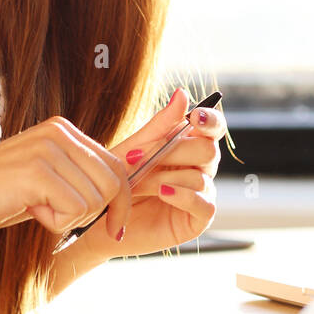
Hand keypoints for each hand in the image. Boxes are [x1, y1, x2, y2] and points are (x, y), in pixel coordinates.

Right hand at [0, 116, 132, 244]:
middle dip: (99, 214)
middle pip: (114, 182)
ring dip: (70, 219)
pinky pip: (74, 211)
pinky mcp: (37, 172)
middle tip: (61, 221)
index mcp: (62, 129)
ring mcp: (48, 149)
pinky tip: (28, 211)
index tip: (113, 228)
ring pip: (96, 200)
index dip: (121, 201)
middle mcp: (59, 131)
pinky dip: (55, 224)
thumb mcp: (42, 181)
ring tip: (35, 209)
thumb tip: (119, 194)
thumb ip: (76, 178)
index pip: (116, 164)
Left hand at [79, 88, 224, 260]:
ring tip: (136, 184)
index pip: (213, 126)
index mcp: (187, 145)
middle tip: (139, 159)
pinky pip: (204, 204)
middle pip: (208, 150)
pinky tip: (161, 193)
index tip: (194, 117)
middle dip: (174, 152)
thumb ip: (160, 125)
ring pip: (200, 177)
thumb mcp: (134, 148)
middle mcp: (199, 168)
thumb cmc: (117, 181)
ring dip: (164, 178)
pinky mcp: (196, 221)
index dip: (211, 119)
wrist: (99, 220)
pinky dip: (182, 196)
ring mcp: (200, 194)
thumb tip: (183, 92)